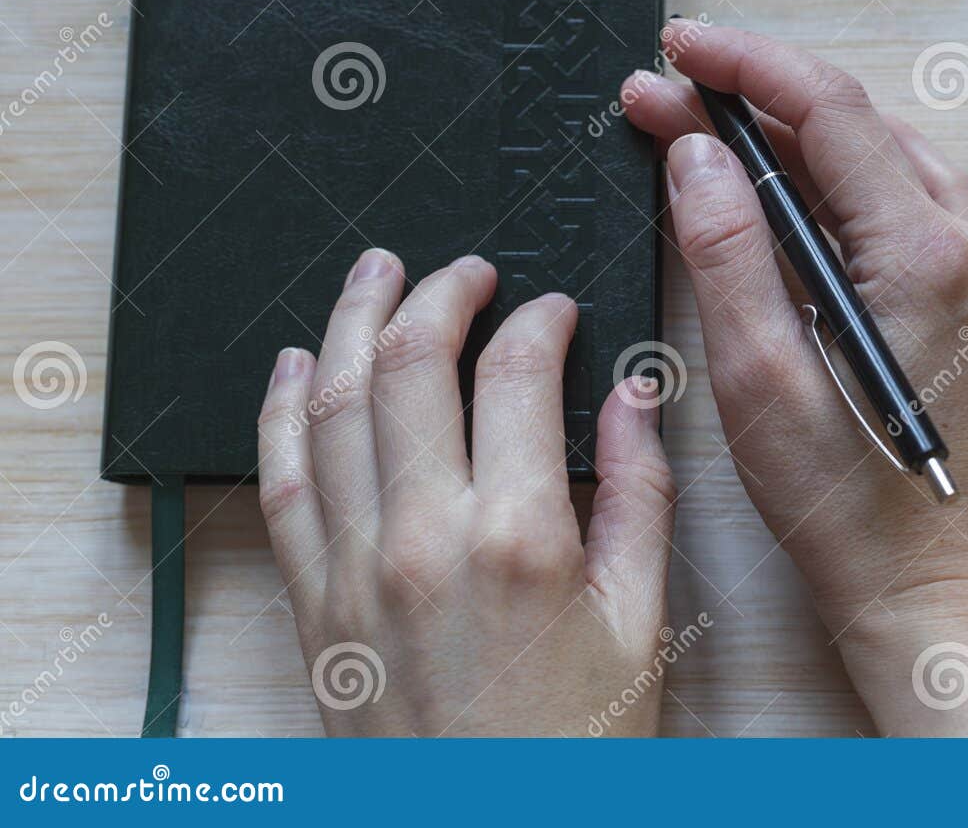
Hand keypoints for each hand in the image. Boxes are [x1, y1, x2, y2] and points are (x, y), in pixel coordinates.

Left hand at [255, 252, 677, 736]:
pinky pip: (278, 482)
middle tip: (467, 270)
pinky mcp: (312, 602)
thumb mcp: (640, 622)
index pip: (516, 373)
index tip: (554, 310)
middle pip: (409, 364)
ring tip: (375, 275)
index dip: (539, 318)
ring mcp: (354, 566)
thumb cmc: (572, 745)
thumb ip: (641, 496)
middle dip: (440, 293)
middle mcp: (424, 537)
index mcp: (521, 536)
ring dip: (348, 322)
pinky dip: (277, 411)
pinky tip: (290, 365)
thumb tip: (636, 395)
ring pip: (330, 404)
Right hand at [623, 26, 967, 735]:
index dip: (746, 64)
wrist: (934, 590)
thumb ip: (727, 252)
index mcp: (927, 258)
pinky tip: (786, 197)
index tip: (676, 50)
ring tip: (712, 136)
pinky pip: (910, 207)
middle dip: (757, 101)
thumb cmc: (847, 509)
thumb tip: (695, 151)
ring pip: (887, 161)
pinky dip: (842, 186)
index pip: (831, 111)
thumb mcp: (759, 380)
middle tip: (665, 100)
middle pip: (859, 128)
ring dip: (800, 139)